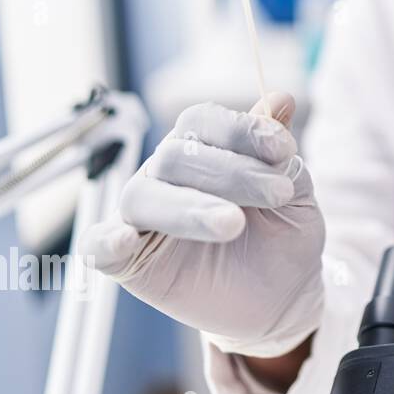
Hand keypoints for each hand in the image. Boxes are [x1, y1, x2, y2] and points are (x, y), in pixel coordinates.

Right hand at [80, 92, 325, 357]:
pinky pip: (99, 246)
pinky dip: (106, 242)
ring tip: (234, 224)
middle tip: (279, 194)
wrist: (282, 296)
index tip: (284, 150)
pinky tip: (125, 242)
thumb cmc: (284, 235)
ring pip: (143, 196)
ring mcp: (144, 216)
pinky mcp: (128, 261)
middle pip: (175, 155)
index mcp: (202, 148)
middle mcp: (166, 174)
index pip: (203, 120)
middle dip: (232, 173)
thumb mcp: (295, 192)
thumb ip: (280, 152)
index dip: (241, 130)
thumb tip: (281, 97)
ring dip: (189, 208)